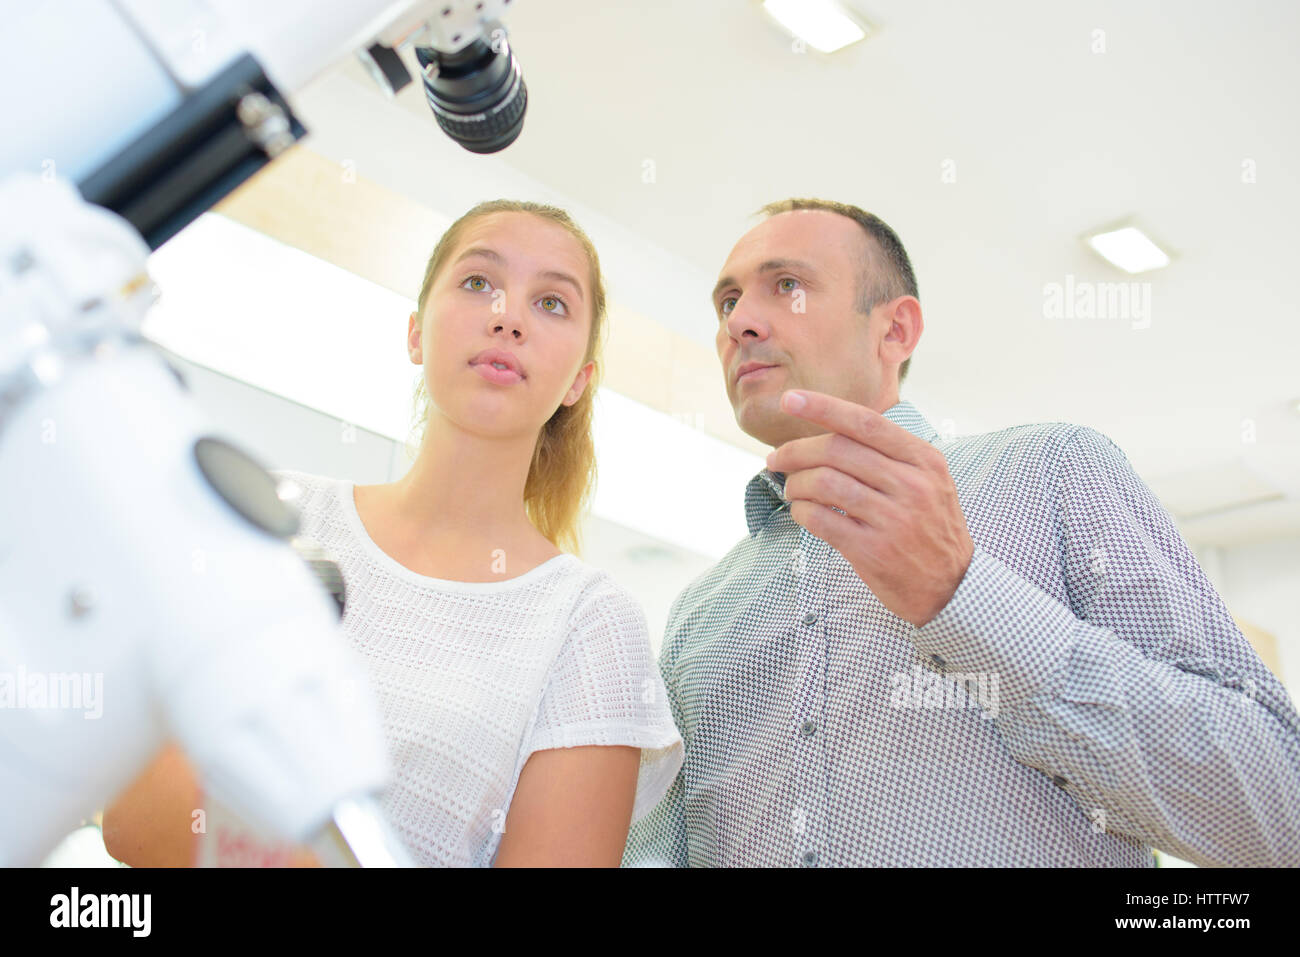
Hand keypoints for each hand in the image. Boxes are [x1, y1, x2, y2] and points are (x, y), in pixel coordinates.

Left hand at [765, 390, 974, 627]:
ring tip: (791, 490)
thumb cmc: (929, 528)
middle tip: (776, 459)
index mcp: (924, 460)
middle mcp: (912, 485)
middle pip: (837, 450)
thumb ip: (890, 455)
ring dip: (796, 484)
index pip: (865, 422)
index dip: (823, 407)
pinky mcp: (874, 550)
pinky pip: (821, 520)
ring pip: (824, 483)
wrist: (952, 586)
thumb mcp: (929, 482)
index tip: (790, 400)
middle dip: (796, 451)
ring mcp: (894, 519)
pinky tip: (801, 512)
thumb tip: (831, 428)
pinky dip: (801, 512)